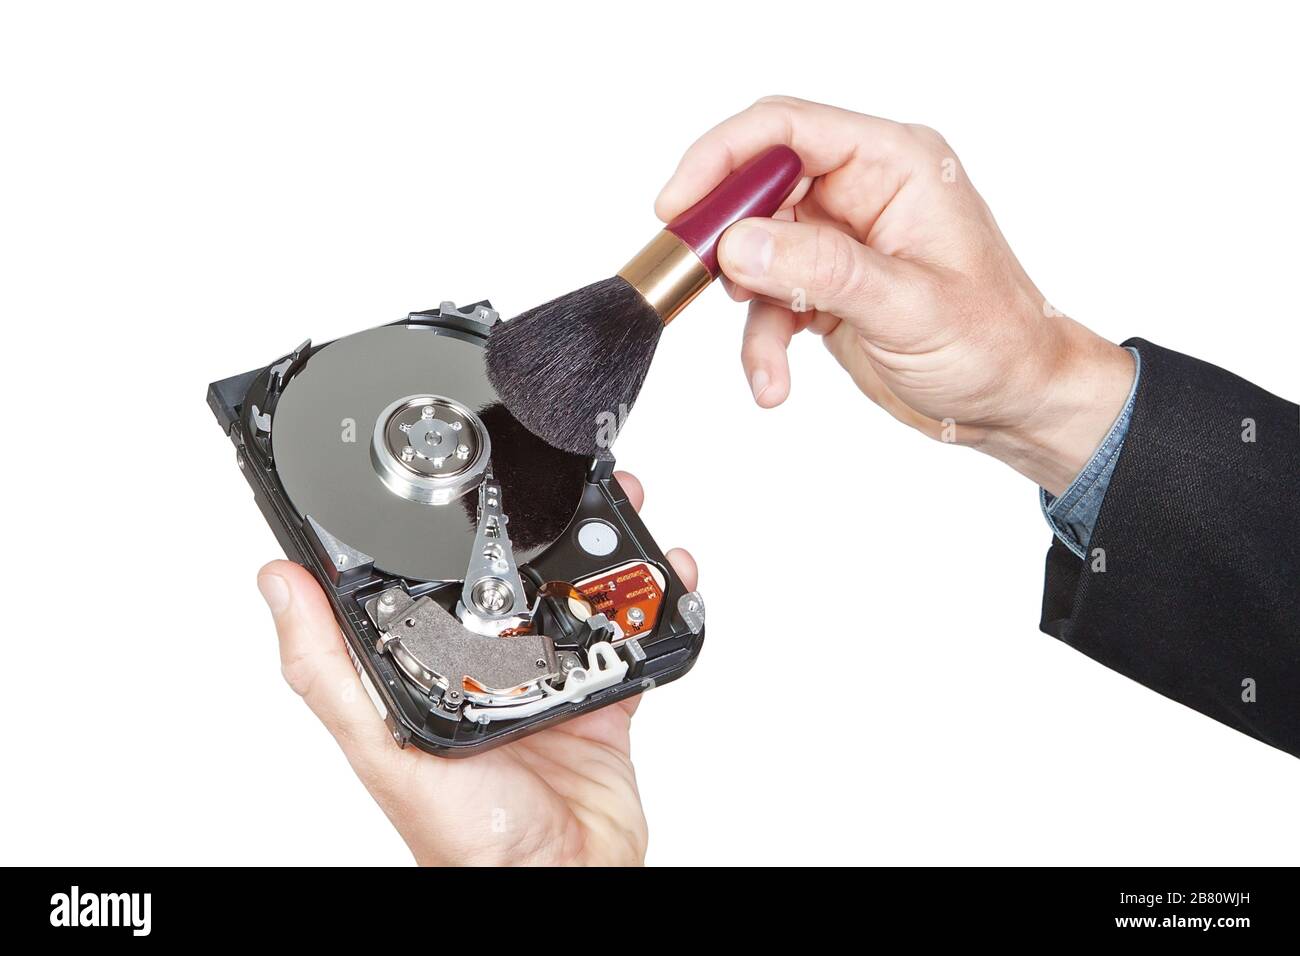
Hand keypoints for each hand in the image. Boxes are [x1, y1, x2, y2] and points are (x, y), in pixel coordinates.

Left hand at [256, 471, 695, 865]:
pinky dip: (652, 606)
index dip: (441, 531)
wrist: (562, 879)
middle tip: (560, 486)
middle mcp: (489, 673)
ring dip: (602, 555)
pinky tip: (665, 575)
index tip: (453, 487)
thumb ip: (330, 670)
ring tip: (620, 512)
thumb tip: (279, 584)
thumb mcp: (384, 745)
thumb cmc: (467, 839)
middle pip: (515, 579)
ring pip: (578, 598)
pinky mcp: (603, 701)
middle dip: (541, 528)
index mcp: (431, 673)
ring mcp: (550, 684)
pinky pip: (631, 641)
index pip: (429, 584)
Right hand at [656, 96, 1134, 495]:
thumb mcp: (909, 306)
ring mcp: (842, 239)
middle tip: (698, 282)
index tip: (678, 205)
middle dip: (725, 241)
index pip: (788, 129)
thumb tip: (742, 241)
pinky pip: (769, 299)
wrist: (1014, 401)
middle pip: (759, 187)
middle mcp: (863, 190)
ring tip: (766, 363)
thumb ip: (822, 270)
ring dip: (748, 310)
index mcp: (894, 164)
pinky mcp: (827, 284)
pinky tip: (775, 380)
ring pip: (756, 252)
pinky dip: (763, 342)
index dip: (723, 157)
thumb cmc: (994, 344)